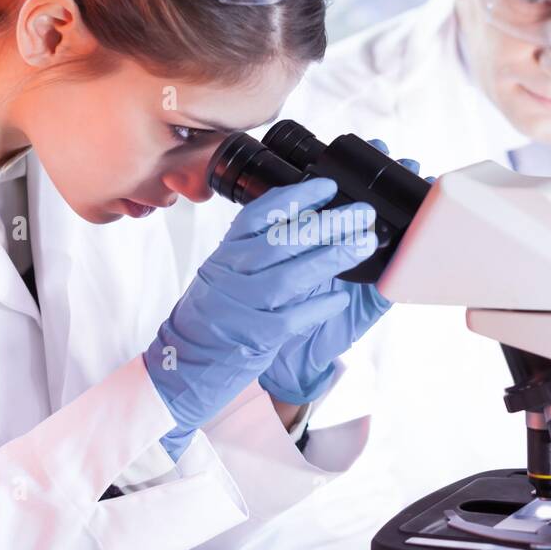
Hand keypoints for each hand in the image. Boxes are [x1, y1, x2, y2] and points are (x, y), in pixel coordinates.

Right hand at [144, 176, 376, 458]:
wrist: (186, 363)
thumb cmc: (217, 313)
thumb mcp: (228, 271)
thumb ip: (259, 248)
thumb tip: (309, 220)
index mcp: (227, 252)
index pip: (260, 214)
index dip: (296, 197)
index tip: (329, 186)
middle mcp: (230, 273)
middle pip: (283, 240)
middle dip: (328, 224)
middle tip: (363, 213)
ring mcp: (241, 305)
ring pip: (290, 276)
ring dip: (332, 258)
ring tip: (365, 243)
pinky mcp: (253, 337)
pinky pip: (292, 318)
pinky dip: (319, 306)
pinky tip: (341, 297)